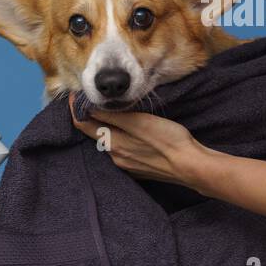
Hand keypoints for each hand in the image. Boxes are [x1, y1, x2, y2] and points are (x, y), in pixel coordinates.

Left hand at [68, 93, 211, 186]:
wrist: (190, 166)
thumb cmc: (167, 140)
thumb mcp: (139, 122)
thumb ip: (113, 117)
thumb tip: (87, 108)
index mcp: (113, 144)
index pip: (84, 126)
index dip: (76, 110)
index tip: (75, 96)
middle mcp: (116, 157)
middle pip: (95, 134)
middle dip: (90, 118)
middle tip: (91, 100)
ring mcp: (127, 165)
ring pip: (109, 143)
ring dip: (106, 128)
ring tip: (109, 113)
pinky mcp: (139, 169)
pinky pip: (122, 151)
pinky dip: (119, 139)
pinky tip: (129, 133)